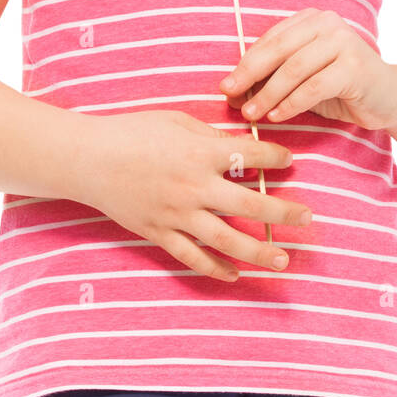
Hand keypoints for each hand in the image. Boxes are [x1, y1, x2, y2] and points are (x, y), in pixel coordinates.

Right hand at [89, 110, 311, 281]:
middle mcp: (194, 187)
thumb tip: (240, 146)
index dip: (277, 157)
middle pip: (249, 206)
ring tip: (284, 260)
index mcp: (200, 152)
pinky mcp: (159, 232)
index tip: (292, 160)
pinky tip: (235, 275)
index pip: (250, 156)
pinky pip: (192, 256)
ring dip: (259, 252)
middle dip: (283, 213)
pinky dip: (215, 268)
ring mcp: (177, 214)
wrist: (88, 158)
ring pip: (227, 240)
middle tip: (308, 219)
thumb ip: (210, 135)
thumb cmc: (132, 131)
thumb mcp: (175, 121)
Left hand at [219, 8, 396, 131]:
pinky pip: (313, 87)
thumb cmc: (341, 87)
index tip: (226, 87)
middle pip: (277, 50)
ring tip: (251, 113)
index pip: (270, 40)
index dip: (245, 64)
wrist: (391, 97)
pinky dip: (290, 104)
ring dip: (268, 94)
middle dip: (249, 75)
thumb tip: (233, 90)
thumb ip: (274, 76)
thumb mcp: (304, 77)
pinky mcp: (354, 67)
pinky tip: (277, 117)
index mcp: (312, 19)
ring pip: (293, 69)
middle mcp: (328, 23)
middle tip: (229, 96)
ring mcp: (344, 42)